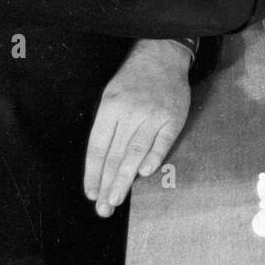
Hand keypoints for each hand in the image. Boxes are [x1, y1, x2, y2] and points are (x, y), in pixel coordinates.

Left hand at [84, 39, 192, 216]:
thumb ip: (108, 127)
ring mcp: (153, 115)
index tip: (91, 193)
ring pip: (136, 153)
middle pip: (115, 155)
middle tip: (104, 208)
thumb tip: (103, 164)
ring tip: (117, 199)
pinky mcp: (174, 117)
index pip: (98, 147)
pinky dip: (154, 158)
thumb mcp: (111, 96)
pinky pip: (163, 142)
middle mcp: (130, 112)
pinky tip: (145, 173)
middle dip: (107, 184)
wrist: (162, 56)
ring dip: (125, 179)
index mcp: (110, 108)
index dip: (93, 173)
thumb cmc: (132, 80)